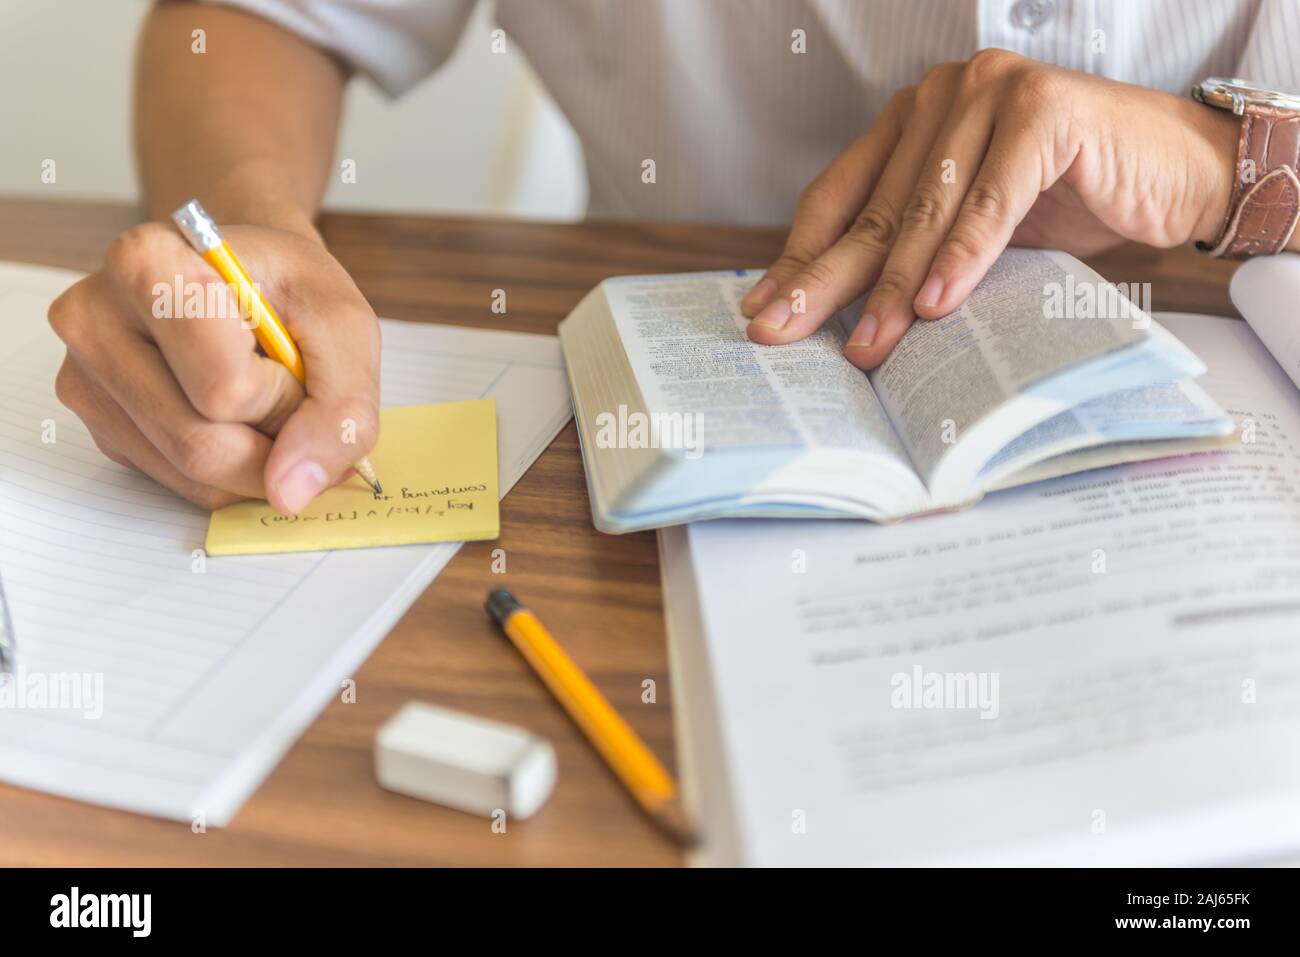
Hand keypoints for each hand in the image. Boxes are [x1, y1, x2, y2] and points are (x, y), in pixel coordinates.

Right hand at [49, 222, 380, 512]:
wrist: (245, 274)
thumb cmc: (289, 286)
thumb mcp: (343, 326)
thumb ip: (340, 410)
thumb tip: (292, 492)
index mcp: (148, 267)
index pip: (225, 391)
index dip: (285, 399)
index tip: (296, 365)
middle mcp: (96, 321)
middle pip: (199, 445)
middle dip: (273, 444)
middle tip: (293, 397)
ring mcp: (87, 378)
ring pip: (190, 474)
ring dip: (255, 460)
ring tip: (265, 399)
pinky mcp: (98, 422)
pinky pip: (177, 482)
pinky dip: (228, 469)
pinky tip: (234, 416)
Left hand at [742, 50, 1239, 367]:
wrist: (1178, 173)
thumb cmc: (1071, 199)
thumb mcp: (973, 230)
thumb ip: (915, 249)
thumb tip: (846, 315)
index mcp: (915, 118)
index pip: (841, 196)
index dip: (799, 257)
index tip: (761, 310)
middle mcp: (945, 95)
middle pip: (873, 209)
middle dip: (824, 282)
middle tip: (779, 334)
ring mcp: (993, 92)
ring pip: (927, 208)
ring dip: (895, 287)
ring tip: (866, 345)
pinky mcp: (1045, 110)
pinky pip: (992, 200)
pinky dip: (965, 256)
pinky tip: (938, 305)